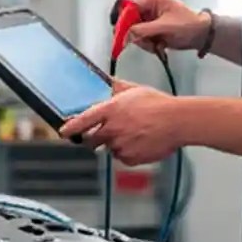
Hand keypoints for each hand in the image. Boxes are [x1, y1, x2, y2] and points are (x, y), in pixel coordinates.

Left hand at [58, 79, 184, 165]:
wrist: (178, 121)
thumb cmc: (159, 104)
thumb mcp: (134, 90)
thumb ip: (115, 88)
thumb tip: (105, 83)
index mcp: (110, 110)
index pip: (82, 121)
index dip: (70, 128)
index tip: (64, 132)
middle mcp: (112, 129)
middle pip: (92, 140)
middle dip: (94, 138)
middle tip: (104, 133)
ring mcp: (121, 145)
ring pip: (109, 149)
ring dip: (115, 144)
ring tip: (134, 133)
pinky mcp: (130, 158)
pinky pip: (123, 158)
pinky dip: (128, 152)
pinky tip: (140, 142)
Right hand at [124, 0, 212, 53]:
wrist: (202, 35)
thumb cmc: (188, 24)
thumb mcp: (165, 26)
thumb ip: (143, 30)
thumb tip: (126, 35)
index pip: (127, 6)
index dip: (122, 20)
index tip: (120, 34)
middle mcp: (147, 6)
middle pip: (128, 20)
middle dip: (135, 34)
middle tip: (145, 42)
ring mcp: (148, 18)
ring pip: (133, 32)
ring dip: (143, 41)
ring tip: (157, 44)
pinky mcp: (150, 28)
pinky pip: (140, 38)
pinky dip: (147, 44)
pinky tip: (160, 45)